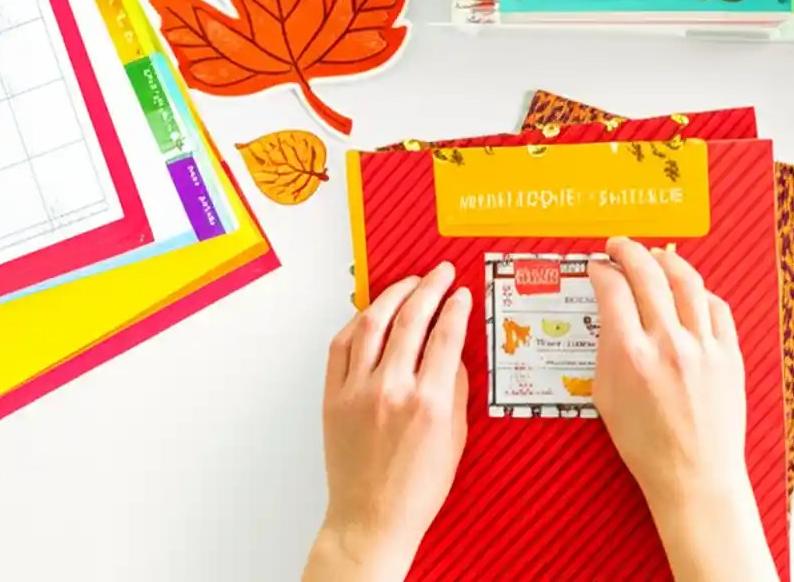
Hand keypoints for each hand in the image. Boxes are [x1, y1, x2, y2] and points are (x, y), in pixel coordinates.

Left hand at [303, 262, 469, 581]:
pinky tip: (371, 314)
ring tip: (408, 283)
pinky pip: (341, 346)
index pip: (446, 335)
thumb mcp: (455, 438)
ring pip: (372, 323)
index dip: (455, 306)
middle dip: (429, 287)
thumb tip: (450, 351)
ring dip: (393, 295)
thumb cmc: (415, 489)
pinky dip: (357, 323)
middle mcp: (392, 390)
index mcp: (429, 402)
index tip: (460, 293)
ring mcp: (357, 391)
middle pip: (412, 318)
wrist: (371, 519)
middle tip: (440, 274)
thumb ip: (454, 389)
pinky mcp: (332, 397)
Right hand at [588, 238, 777, 581]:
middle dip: (628, 251)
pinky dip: (698, 291)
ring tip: (653, 255)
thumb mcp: (605, 397)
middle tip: (617, 246)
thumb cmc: (645, 445)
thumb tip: (610, 312)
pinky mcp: (729, 354)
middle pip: (647, 274)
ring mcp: (703, 347)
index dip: (601, 271)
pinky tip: (687, 289)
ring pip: (686, 280)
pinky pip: (715, 306)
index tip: (596, 268)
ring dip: (665, 259)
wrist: (694, 475)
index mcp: (631, 356)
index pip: (613, 290)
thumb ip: (606, 349)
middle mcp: (668, 344)